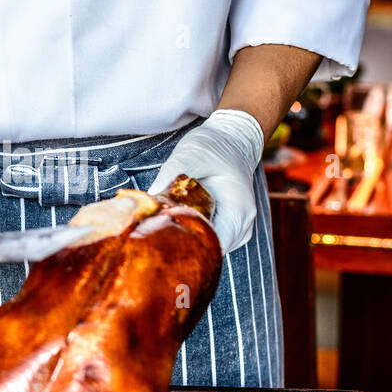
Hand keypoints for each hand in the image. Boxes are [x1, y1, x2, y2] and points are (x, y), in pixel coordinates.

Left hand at [149, 110, 264, 252]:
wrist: (233, 139)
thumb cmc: (213, 146)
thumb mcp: (190, 155)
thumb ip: (169, 178)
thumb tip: (148, 203)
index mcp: (238, 211)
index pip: (212, 247)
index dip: (185, 246)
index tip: (160, 237)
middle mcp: (243, 225)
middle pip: (210, 252)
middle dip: (183, 245)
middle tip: (155, 231)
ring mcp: (240, 229)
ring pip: (209, 249)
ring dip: (188, 239)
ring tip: (165, 223)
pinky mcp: (230, 228)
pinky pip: (210, 240)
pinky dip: (194, 234)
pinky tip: (178, 220)